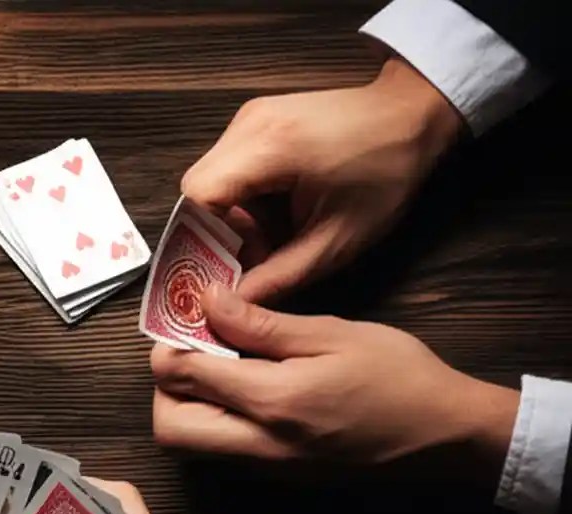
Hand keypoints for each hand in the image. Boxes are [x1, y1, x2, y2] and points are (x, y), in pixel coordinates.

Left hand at [151, 285, 518, 463]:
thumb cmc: (399, 376)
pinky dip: (213, 423)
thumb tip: (207, 303)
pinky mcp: (279, 478)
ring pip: (192, 446)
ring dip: (186, 407)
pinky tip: (245, 390)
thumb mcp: (332, 334)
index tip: (188, 320)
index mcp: (272, 401)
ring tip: (220, 367)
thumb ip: (261, 324)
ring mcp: (267, 469)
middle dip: (166, 387)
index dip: (171, 343)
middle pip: (169, 427)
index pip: (181, 376)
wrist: (448, 437)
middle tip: (194, 350)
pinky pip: (222, 454)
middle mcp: (259, 445)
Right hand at [182, 57, 464, 302]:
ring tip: (273, 236)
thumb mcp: (337, 240)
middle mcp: (248, 126)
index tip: (220, 268)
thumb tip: (234, 305)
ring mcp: (249, 118)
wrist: (411, 115)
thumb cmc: (385, 174)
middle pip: (196, 189)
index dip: (199, 238)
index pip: (196, 196)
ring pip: (211, 180)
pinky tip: (277, 212)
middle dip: (215, 232)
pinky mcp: (256, 120)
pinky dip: (243, 198)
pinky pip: (229, 167)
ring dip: (231, 216)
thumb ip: (280, 276)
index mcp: (267, 148)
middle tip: (250, 258)